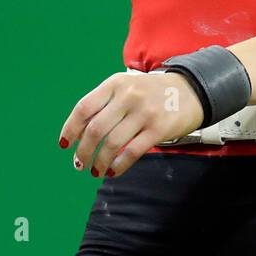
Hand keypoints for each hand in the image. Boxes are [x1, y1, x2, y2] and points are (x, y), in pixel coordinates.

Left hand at [59, 71, 204, 178]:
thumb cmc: (150, 92)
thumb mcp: (125, 87)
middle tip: (79, 163)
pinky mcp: (158, 129)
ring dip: (98, 161)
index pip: (84, 108)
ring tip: (94, 170)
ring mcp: (144, 112)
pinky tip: (111, 171)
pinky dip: (118, 166)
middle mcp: (128, 96)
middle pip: (95, 129)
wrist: (190, 90)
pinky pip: (131, 152)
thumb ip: (104, 104)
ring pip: (112, 143)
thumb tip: (78, 133)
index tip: (64, 145)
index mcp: (115, 83)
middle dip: (83, 151)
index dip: (70, 129)